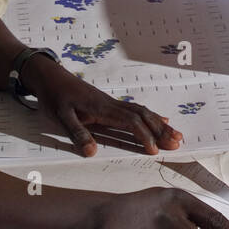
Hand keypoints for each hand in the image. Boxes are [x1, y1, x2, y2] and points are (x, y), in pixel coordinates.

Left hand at [23, 56, 181, 155]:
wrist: (50, 76)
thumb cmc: (54, 96)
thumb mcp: (59, 116)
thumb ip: (76, 133)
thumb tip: (92, 152)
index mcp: (102, 108)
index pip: (130, 122)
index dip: (144, 136)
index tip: (154, 150)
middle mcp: (112, 104)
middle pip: (143, 116)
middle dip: (161, 130)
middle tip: (177, 143)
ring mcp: (112, 103)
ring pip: (143, 112)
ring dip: (160, 124)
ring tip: (176, 135)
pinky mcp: (110, 104)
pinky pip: (136, 110)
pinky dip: (152, 116)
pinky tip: (161, 120)